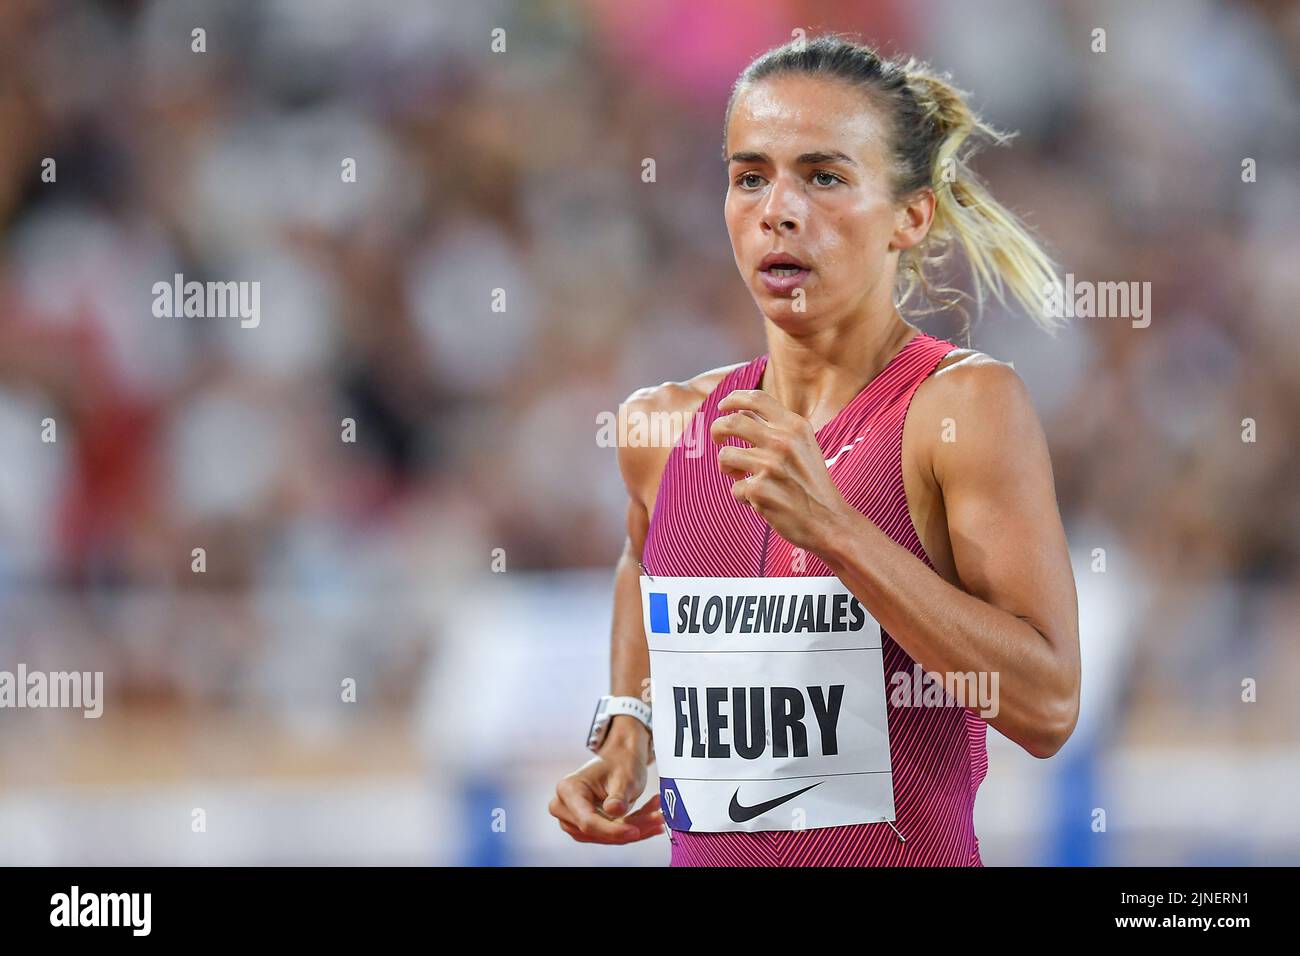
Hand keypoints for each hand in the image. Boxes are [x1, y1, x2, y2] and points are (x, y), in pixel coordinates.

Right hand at [549, 743, 664, 844]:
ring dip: (635, 828)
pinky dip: (633, 828)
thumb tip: (614, 811)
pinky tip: (651, 820)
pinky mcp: (587, 828)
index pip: (587, 820)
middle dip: (630, 827)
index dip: (612, 829)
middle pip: (598, 830)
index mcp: (568, 789)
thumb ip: (618, 795)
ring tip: (658, 815)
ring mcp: (574, 820)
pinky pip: (611, 835)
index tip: (635, 831)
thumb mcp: (624, 776)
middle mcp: (565, 807)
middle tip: (658, 819)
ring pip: (607, 836)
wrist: (621, 759)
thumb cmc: (620, 763)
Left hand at [711, 389, 853, 554]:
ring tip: (740, 477)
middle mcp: (783, 441)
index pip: (757, 398)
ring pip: (725, 455)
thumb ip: (777, 429)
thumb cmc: (812, 485)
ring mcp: (770, 465)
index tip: (723, 406)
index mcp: (795, 426)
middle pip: (732, 422)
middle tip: (717, 440)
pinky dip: (742, 497)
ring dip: (727, 467)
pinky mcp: (760, 490)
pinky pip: (735, 488)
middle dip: (717, 430)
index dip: (734, 399)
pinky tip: (758, 501)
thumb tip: (741, 413)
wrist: (829, 521)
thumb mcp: (804, 447)